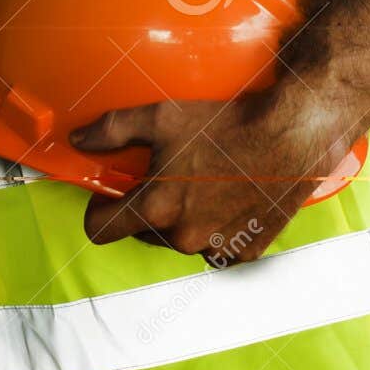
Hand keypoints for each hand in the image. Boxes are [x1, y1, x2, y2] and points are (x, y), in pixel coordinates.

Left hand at [69, 91, 346, 265]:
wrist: (290, 136)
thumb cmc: (224, 124)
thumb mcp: (159, 116)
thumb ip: (111, 130)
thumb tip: (78, 139)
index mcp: (157, 208)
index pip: (100, 230)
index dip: (99, 209)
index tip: (110, 194)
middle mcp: (183, 237)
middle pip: (142, 231)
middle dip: (146, 208)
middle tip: (164, 176)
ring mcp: (216, 248)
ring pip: (178, 240)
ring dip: (181, 220)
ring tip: (200, 184)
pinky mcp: (245, 252)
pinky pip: (214, 247)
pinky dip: (214, 229)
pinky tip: (225, 198)